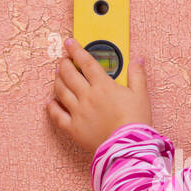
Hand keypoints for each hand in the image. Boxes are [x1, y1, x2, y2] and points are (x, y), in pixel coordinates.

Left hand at [47, 38, 151, 153]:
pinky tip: (50, 101)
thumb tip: (138, 59)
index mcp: (103, 86)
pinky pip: (57, 115)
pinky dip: (52, 106)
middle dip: (64, 63)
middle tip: (64, 60)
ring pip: (61, 91)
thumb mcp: (141, 95)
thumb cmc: (136, 121)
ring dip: (57, 80)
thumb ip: (137, 75)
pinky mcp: (73, 128)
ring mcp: (78, 112)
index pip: (86, 62)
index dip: (77, 50)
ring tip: (57, 75)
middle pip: (69, 74)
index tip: (69, 43)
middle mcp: (87, 96)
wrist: (128, 147)